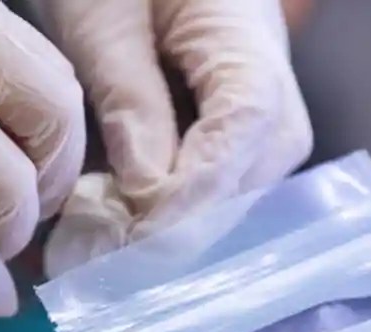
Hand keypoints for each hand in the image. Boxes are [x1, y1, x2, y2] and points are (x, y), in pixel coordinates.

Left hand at [43, 0, 312, 276]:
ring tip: (96, 258)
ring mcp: (259, 114)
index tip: (133, 239)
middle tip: (97, 266)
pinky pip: (214, 186)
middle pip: (248, 178)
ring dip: (171, 231)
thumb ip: (131, 98)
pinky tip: (114, 232)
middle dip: (179, 230)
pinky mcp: (232, 130)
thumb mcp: (104, 14)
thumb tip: (144, 192)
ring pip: (235, 194)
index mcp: (250, 42)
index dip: (193, 195)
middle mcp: (274, 88)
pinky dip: (168, 214)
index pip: (242, 131)